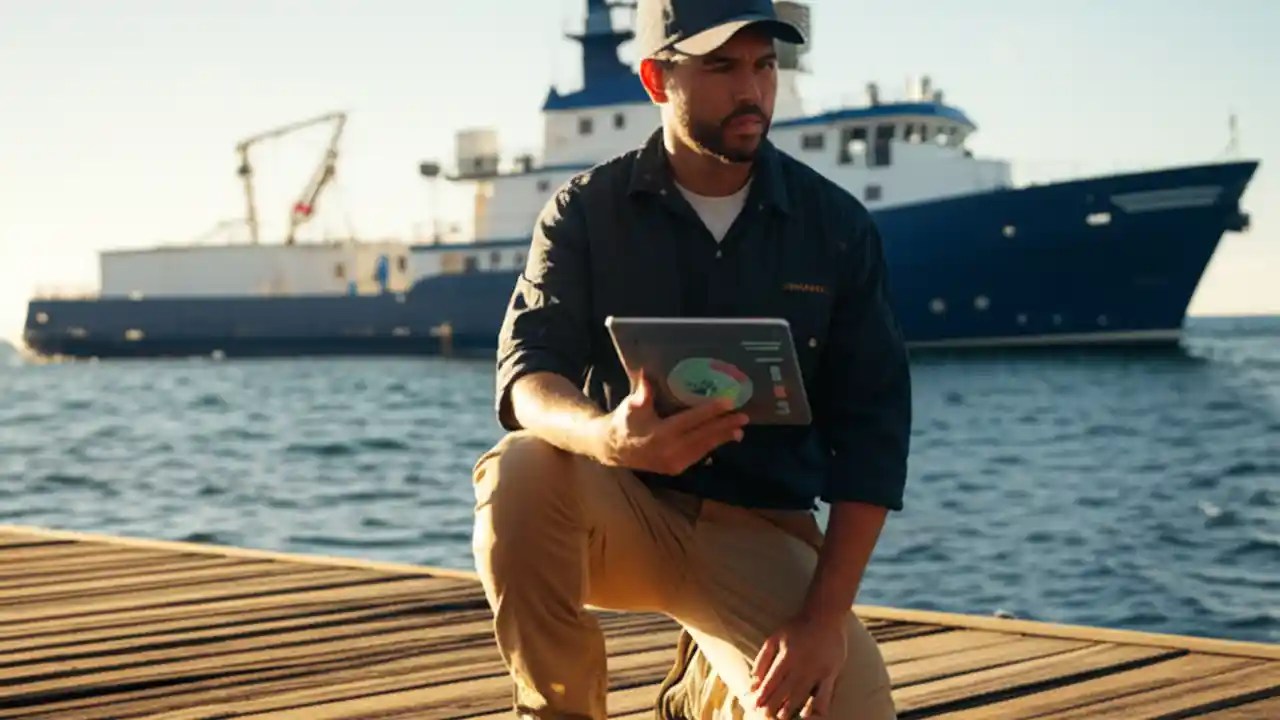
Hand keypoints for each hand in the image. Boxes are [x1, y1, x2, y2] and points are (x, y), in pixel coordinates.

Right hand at [590, 371, 747, 474]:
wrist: (613, 450)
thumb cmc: (624, 423)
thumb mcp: (629, 407)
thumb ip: (641, 394)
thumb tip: (646, 376)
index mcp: (660, 434)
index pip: (690, 420)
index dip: (710, 411)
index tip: (728, 401)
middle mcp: (670, 451)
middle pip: (702, 436)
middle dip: (724, 426)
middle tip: (744, 416)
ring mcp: (674, 463)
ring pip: (703, 448)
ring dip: (722, 438)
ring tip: (740, 429)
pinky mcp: (676, 469)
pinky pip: (698, 455)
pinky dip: (712, 446)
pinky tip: (725, 438)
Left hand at [749, 613, 846, 718]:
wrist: (826, 616)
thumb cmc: (798, 627)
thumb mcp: (775, 637)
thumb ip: (763, 658)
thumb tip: (753, 679)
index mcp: (787, 656)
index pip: (772, 681)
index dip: (763, 695)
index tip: (755, 705)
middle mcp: (801, 665)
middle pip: (784, 690)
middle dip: (773, 704)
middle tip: (765, 715)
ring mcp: (817, 671)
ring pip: (801, 694)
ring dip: (790, 707)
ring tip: (781, 717)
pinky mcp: (831, 674)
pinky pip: (824, 694)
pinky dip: (816, 706)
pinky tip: (808, 714)